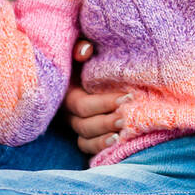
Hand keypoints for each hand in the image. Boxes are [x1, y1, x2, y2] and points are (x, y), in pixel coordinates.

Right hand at [64, 38, 128, 154]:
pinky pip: (88, 147)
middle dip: (106, 122)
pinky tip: (117, 144)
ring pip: (85, 139)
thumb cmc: (84, 57)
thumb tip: (85, 50)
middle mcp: (69, 112)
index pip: (82, 105)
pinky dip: (100, 148)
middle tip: (126, 116)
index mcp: (67, 93)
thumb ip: (80, 47)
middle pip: (84, 125)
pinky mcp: (85, 132)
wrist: (86, 68)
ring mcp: (75, 124)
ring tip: (122, 134)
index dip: (104, 103)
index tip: (127, 97)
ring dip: (103, 139)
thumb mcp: (79, 49)